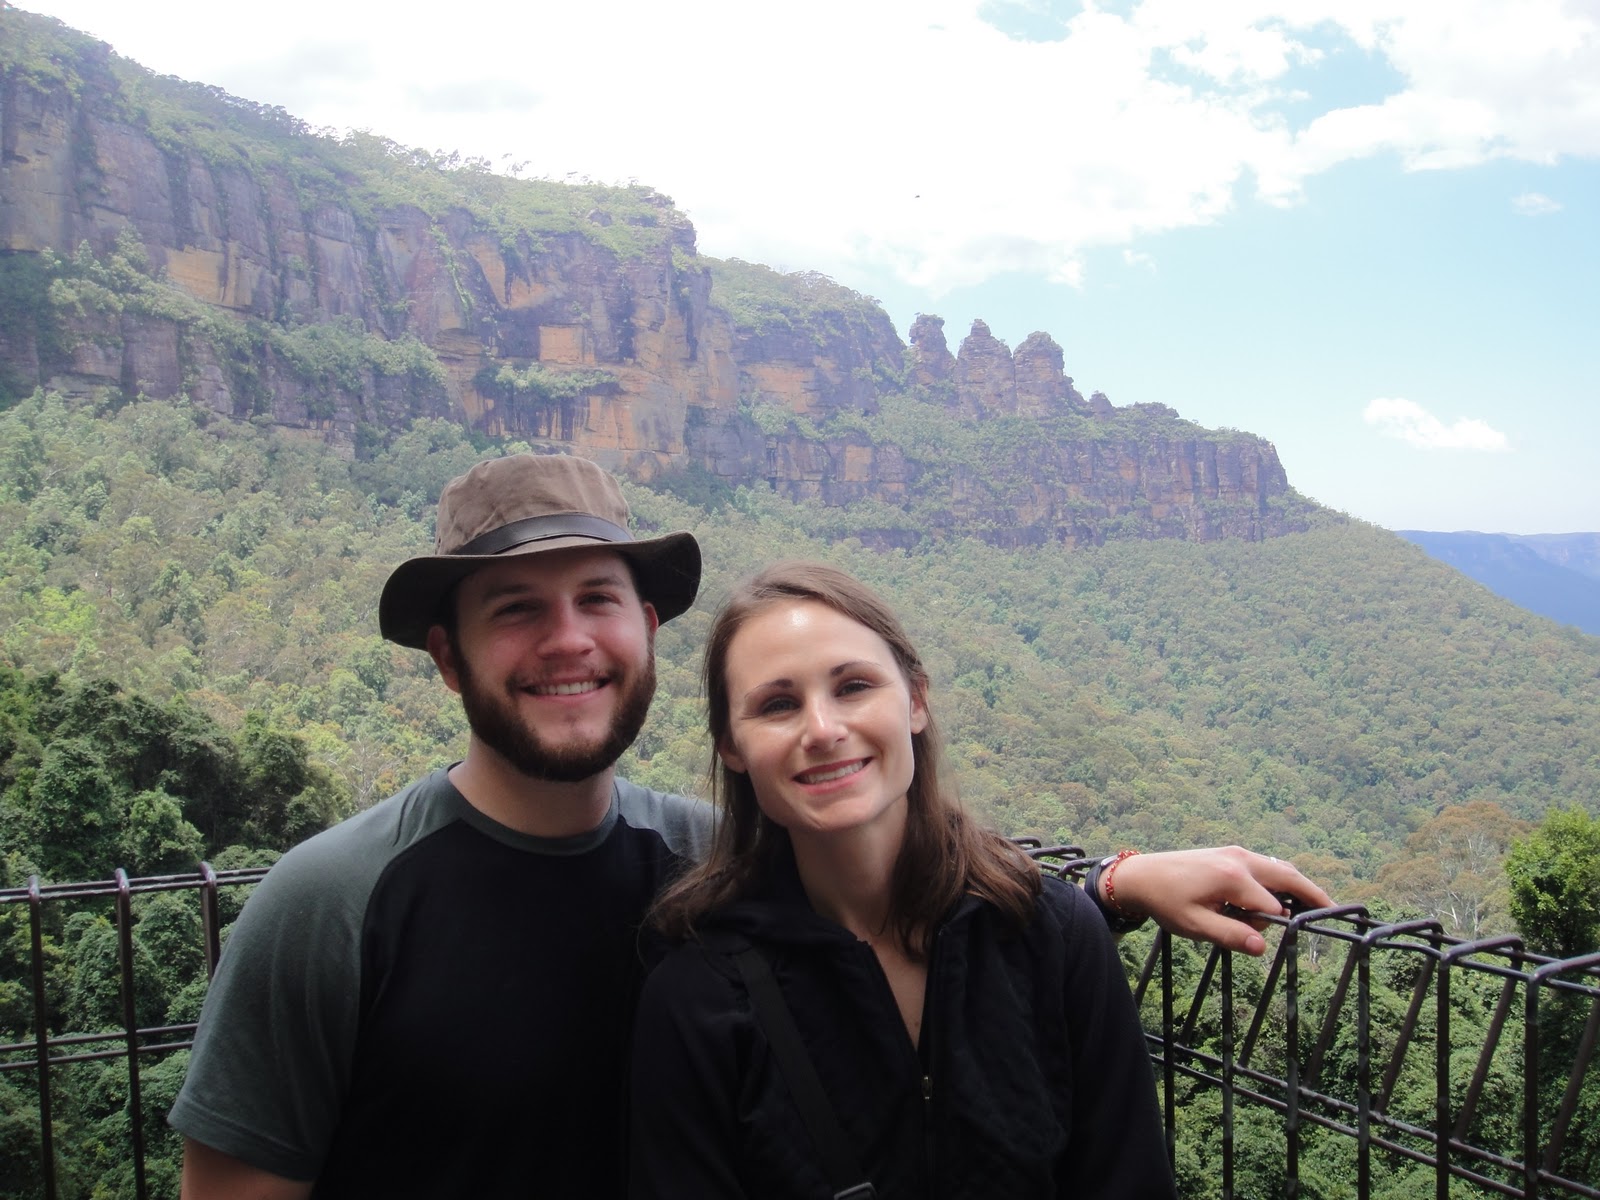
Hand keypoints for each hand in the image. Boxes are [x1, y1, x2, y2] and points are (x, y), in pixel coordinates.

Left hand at [1103, 846, 1333, 955]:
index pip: (1272, 906)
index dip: (1278, 926)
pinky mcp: (1231, 854)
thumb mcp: (1195, 926)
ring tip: (1317, 904)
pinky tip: (1284, 895)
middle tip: (1337, 910)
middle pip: (1289, 876)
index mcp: (1233, 878)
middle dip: (1313, 893)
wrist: (1141, 875)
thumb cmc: (1166, 902)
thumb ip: (1230, 935)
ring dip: (1296, 885)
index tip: (1293, 937)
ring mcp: (1237, 853)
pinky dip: (1279, 879)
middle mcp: (1240, 859)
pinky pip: (1266, 865)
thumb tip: (1262, 948)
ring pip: (1279, 868)